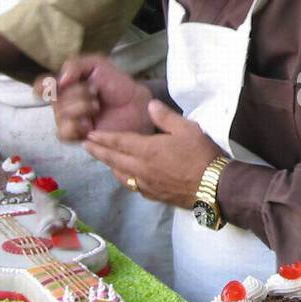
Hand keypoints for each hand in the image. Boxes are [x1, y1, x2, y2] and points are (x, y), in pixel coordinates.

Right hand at [39, 55, 153, 142]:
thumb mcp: (97, 65)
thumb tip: (60, 81)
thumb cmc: (117, 85)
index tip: (57, 84)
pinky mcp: (77, 137)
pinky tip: (90, 123)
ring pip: (59, 116)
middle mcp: (63, 104)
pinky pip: (64, 133)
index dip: (45, 86)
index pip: (41, 86)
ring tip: (96, 107)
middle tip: (96, 93)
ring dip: (80, 108)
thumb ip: (75, 65)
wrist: (135, 105)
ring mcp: (69, 122)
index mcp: (65, 86)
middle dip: (78, 93)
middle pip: (54, 99)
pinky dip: (77, 126)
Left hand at [83, 100, 223, 208]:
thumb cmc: (201, 155)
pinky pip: (134, 186)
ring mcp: (147, 185)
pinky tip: (129, 177)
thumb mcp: (187, 128)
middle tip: (85, 146)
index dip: (102, 138)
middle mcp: (142, 168)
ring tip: (105, 161)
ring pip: (121, 175)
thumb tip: (150, 105)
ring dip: (111, 166)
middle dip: (98, 152)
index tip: (89, 135)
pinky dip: (126, 179)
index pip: (118, 142)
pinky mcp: (155, 196)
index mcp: (147, 150)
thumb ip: (165, 117)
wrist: (214, 186)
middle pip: (114, 160)